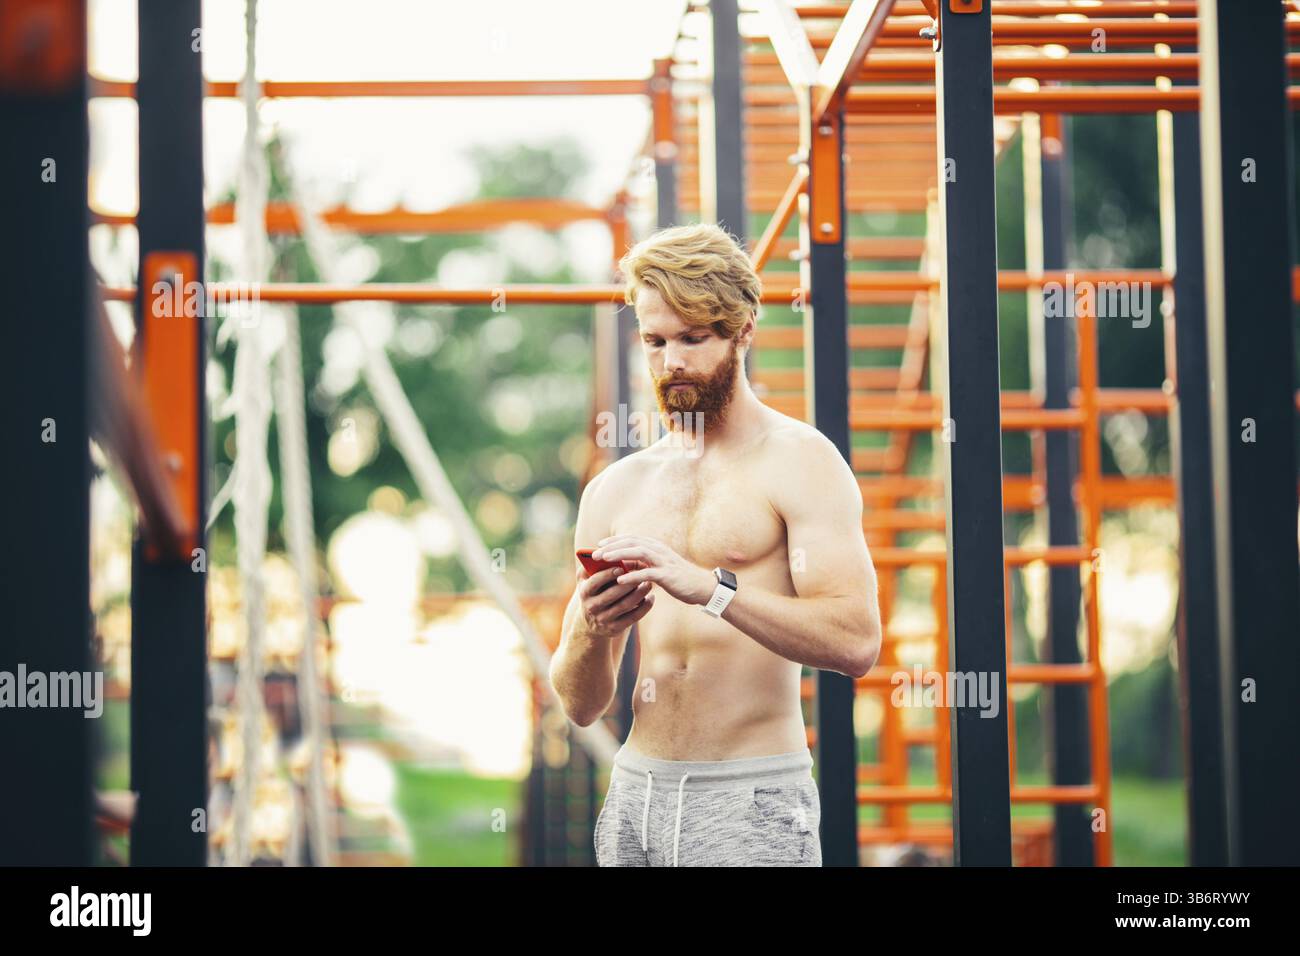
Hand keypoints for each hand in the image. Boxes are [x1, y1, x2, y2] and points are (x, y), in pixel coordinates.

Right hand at [576, 562, 654, 638]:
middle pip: (612, 594)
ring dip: (639, 593)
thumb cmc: (594, 592)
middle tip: (642, 572)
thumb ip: (591, 566)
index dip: (607, 574)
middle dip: (628, 583)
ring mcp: (603, 620)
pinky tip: (651, 597)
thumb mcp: (586, 580)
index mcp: (584, 592)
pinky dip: (644, 607)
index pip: (595, 582)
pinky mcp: (615, 629)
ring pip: (625, 605)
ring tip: (649, 583)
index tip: (621, 567)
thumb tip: (606, 551)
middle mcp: (592, 607)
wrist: (592, 622)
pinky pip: (633, 618)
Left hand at [592, 535, 715, 606]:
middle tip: (594, 553)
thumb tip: (625, 566)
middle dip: (612, 546)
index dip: (615, 540)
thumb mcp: (659, 569)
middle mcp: (659, 550)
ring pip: (638, 553)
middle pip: (632, 542)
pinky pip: (647, 573)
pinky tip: (619, 580)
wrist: (702, 587)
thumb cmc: (679, 579)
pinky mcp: (668, 575)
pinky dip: (632, 575)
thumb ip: (644, 565)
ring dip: (618, 555)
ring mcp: (664, 561)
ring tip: (603, 560)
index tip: (599, 544)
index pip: (632, 539)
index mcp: (657, 547)